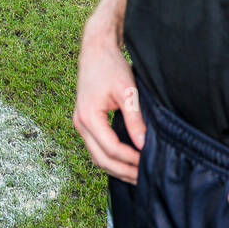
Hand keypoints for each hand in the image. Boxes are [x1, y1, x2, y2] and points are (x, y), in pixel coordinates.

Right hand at [73, 21, 145, 183]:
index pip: (110, 148)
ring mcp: (80, 124)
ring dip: (116, 168)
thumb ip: (135, 119)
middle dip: (123, 171)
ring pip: (97, 157)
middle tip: (144, 178)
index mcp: (88, 117)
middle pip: (101, 159)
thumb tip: (144, 144)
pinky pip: (96, 148)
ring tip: (137, 175)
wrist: (96, 50)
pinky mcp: (85, 122)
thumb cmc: (110, 66)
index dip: (130, 159)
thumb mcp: (127, 91)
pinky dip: (110, 159)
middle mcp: (80, 123)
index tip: (148, 162)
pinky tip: (126, 162)